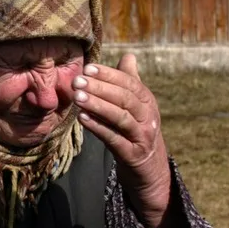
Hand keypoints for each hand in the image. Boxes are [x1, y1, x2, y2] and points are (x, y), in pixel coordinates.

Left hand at [71, 54, 175, 227]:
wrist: (151, 172)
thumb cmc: (138, 132)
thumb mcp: (138, 107)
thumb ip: (131, 82)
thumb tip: (129, 56)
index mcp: (148, 102)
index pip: (129, 83)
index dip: (108, 74)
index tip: (87, 68)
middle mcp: (149, 117)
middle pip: (124, 98)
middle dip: (100, 88)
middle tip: (77, 80)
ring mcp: (142, 137)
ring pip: (120, 117)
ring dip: (98, 106)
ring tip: (77, 97)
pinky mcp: (133, 155)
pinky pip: (114, 139)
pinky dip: (98, 128)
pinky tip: (82, 119)